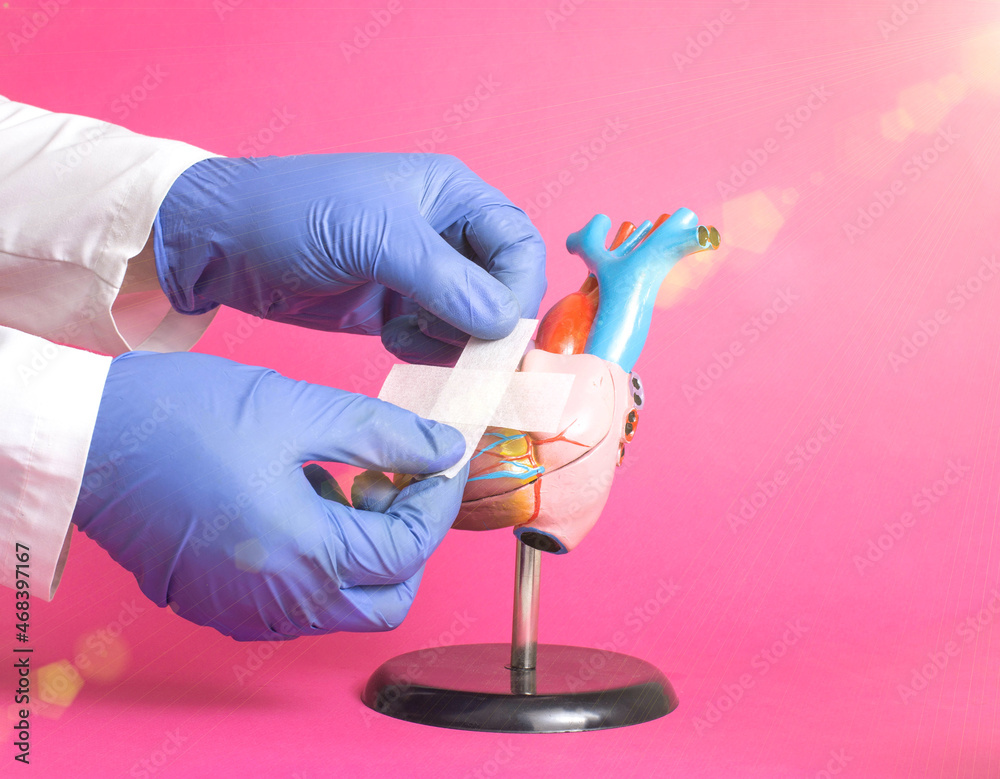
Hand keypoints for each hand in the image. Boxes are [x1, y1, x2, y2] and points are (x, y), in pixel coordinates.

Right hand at [72, 350, 466, 640]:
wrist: (90, 440)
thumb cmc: (182, 419)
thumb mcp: (298, 411)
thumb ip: (382, 435)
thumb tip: (441, 449)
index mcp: (306, 553)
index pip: (410, 548)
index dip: (438, 501)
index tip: (441, 460)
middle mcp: (281, 602)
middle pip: (388, 597)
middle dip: (408, 542)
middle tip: (390, 483)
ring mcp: (248, 611)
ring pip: (345, 605)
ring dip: (363, 552)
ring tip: (333, 482)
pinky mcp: (224, 605)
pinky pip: (300, 603)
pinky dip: (321, 563)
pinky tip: (296, 504)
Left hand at [154, 153, 546, 364]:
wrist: (222, 243)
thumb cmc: (292, 213)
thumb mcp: (373, 236)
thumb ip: (444, 279)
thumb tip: (505, 322)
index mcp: (453, 195)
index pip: (520, 246)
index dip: (519, 290)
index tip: (498, 330)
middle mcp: (447, 233)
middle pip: (504, 288)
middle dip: (490, 324)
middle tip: (463, 351)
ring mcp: (423, 275)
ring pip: (476, 321)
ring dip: (457, 342)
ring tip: (411, 338)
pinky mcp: (399, 309)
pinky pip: (440, 340)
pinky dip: (430, 352)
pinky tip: (394, 341)